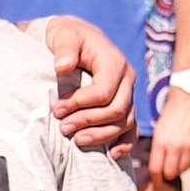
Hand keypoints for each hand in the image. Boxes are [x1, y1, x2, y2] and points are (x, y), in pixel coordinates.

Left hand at [35, 17, 136, 153]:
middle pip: (116, 110)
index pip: (104, 92)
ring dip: (101, 135)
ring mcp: (128, 95)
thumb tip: (62, 67)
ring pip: (124, 123)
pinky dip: (124, 143)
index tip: (58, 109)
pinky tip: (111, 154)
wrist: (77, 40)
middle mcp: (127, 80)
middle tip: (63, 128)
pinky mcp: (125, 106)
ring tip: (76, 141)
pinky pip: (131, 129)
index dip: (80, 104)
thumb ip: (64, 49)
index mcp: (114, 62)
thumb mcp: (64, 36)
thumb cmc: (68, 38)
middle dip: (88, 121)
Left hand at [148, 94, 189, 180]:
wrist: (187, 100)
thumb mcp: (158, 131)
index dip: (156, 179)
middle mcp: (174, 146)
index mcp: (160, 142)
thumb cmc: (170, 116)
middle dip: (168, 174)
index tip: (157, 182)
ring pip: (184, 169)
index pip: (156, 168)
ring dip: (180, 168)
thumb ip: (157, 150)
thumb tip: (158, 168)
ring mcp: (189, 146)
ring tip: (178, 161)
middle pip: (170, 172)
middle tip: (168, 172)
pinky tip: (188, 157)